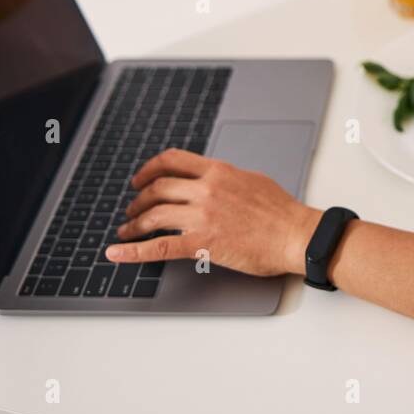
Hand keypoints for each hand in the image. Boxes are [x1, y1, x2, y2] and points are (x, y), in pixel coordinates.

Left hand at [104, 148, 321, 277]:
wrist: (295, 234)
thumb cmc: (282, 212)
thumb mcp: (251, 180)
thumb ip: (225, 178)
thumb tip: (210, 179)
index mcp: (218, 172)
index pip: (172, 160)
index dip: (148, 169)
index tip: (140, 179)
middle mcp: (207, 190)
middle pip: (157, 188)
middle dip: (139, 200)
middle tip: (132, 211)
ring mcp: (203, 216)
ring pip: (154, 215)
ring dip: (134, 224)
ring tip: (127, 232)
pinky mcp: (203, 242)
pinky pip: (159, 247)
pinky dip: (133, 251)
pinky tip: (118, 253)